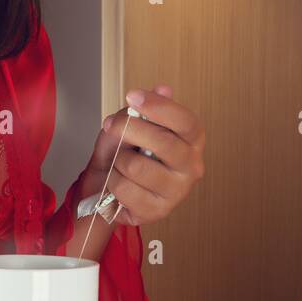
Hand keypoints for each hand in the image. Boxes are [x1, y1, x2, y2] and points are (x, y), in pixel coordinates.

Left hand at [80, 84, 205, 226]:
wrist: (109, 189)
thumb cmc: (127, 153)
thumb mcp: (131, 125)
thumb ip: (144, 110)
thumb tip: (163, 88)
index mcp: (192, 140)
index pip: (185, 121)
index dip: (158, 107)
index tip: (132, 95)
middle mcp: (192, 167)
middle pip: (162, 142)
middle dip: (129, 129)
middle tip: (111, 126)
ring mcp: (177, 192)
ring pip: (136, 167)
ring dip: (117, 160)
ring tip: (117, 161)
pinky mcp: (158, 211)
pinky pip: (125, 189)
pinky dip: (112, 181)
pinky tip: (117, 182)